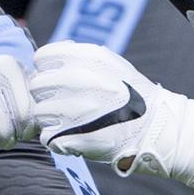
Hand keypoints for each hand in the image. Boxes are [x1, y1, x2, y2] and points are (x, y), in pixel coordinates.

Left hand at [30, 41, 193, 194]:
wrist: (157, 127)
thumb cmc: (131, 93)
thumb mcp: (109, 61)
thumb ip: (77, 55)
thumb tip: (45, 58)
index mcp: (86, 58)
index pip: (42, 59)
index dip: (48, 71)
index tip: (60, 81)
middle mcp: (78, 80)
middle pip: (37, 86)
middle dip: (48, 95)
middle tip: (66, 104)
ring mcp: (75, 110)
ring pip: (39, 112)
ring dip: (51, 118)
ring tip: (71, 121)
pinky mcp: (74, 137)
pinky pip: (46, 136)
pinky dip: (56, 138)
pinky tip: (72, 136)